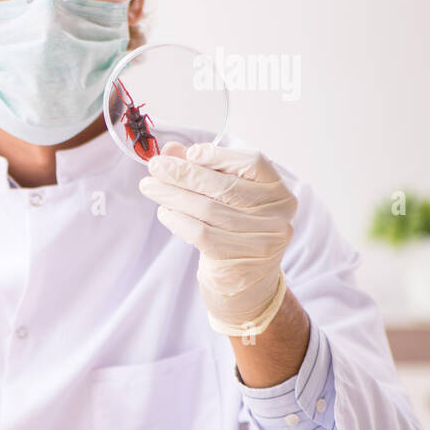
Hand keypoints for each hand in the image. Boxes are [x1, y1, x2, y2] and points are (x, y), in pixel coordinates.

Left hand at [138, 142, 296, 336]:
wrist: (246, 279)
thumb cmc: (235, 229)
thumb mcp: (225, 197)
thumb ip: (202, 170)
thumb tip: (170, 150)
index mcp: (279, 190)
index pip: (253, 163)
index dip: (219, 155)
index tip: (189, 153)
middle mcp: (277, 213)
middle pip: (224, 186)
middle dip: (183, 173)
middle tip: (155, 166)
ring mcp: (263, 238)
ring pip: (208, 210)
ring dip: (172, 195)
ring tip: (150, 187)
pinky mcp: (241, 258)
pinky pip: (200, 233)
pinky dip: (177, 220)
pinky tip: (164, 212)